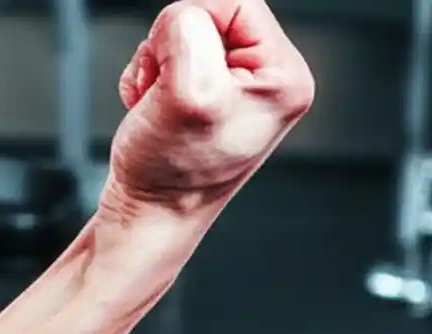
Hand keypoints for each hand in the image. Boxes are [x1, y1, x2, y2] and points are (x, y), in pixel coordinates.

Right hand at [105, 1, 314, 216]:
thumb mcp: (187, 88)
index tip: (177, 68)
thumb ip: (188, 28)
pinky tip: (151, 109)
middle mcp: (268, 82)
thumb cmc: (171, 172)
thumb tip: (181, 19)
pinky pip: (169, 58)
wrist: (147, 215)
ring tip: (156, 105)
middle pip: (209, 17)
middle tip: (165, 91)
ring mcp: (236, 90)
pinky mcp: (206, 97)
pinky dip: (148, 79)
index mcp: (285, 77)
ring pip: (183, 36)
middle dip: (171, 48)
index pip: (238, 2)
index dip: (194, 24)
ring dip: (155, 64)